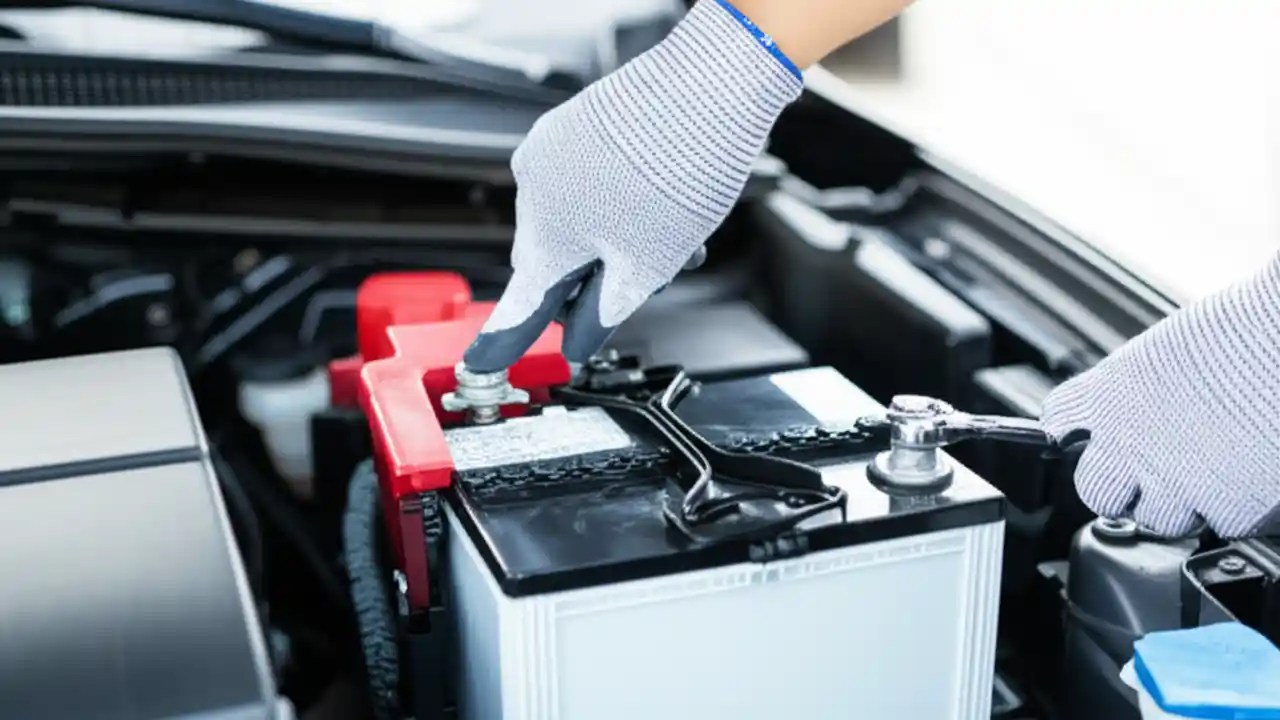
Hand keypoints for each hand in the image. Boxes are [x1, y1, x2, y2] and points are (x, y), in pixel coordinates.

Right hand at [463, 0, 802, 372]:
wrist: (706, 87)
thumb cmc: (678, 170)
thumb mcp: (647, 266)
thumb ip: (605, 310)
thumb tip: (582, 340)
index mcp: (545, 240)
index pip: (519, 307)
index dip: (505, 341)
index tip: (486, 362)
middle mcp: (533, 193)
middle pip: (550, 260)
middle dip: (589, 277)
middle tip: (640, 276)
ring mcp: (548, 153)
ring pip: (569, 219)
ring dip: (608, 236)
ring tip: (665, 229)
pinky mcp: (569, 127)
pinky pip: (576, 180)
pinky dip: (607, 199)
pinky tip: (651, 196)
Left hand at [1041, 252, 1279, 537]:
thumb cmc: (1245, 330)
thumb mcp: (1167, 352)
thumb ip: (1137, 392)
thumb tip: (1133, 415)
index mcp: (1109, 395)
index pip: (1056, 424)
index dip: (1073, 434)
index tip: (1085, 439)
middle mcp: (1129, 442)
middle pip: (1096, 491)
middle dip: (1121, 489)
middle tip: (1153, 474)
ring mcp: (1174, 481)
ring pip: (1158, 519)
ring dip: (1180, 504)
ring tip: (1214, 467)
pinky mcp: (1226, 508)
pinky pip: (1220, 526)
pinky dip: (1235, 509)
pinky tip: (1249, 474)